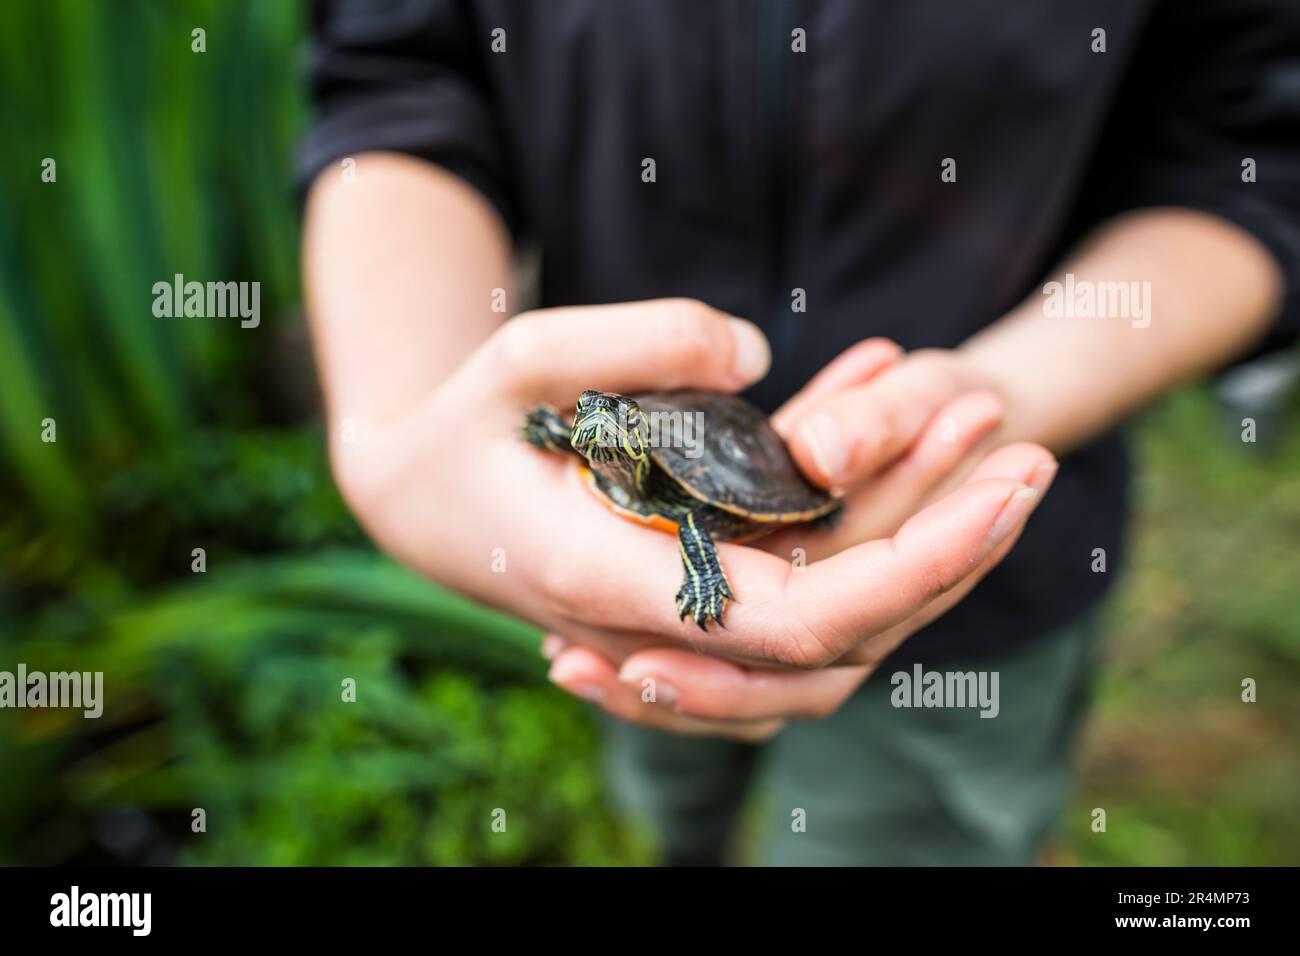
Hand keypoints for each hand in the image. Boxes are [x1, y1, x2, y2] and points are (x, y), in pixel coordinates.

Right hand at [334, 301, 1049, 684]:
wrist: (413, 500)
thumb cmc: (457, 429)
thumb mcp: (525, 358)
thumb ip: (638, 345)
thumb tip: (760, 358)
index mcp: (625, 584)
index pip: (802, 622)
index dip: (915, 570)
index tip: (1001, 494)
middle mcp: (670, 623)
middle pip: (845, 633)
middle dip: (950, 553)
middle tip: (1031, 457)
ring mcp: (687, 614)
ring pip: (834, 616)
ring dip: (920, 539)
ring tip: (985, 437)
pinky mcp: (697, 587)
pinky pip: (799, 576)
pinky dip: (861, 518)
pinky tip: (895, 433)